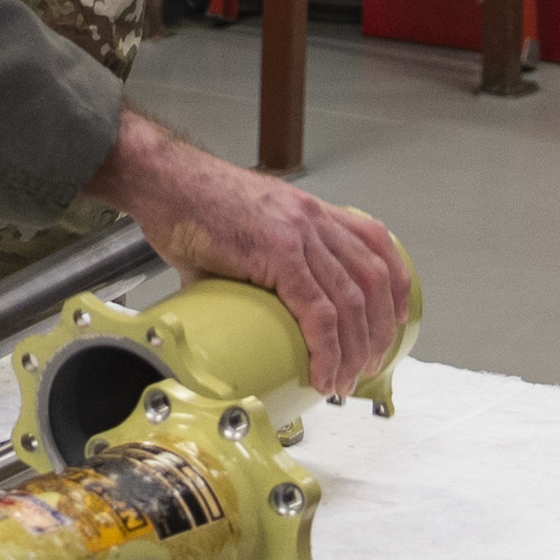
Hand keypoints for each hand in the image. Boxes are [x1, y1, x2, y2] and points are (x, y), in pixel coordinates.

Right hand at [75, 111, 410, 395]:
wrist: (162, 180)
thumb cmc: (189, 202)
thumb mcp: (240, 227)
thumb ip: (251, 264)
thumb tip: (233, 310)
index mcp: (308, 210)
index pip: (374, 241)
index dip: (394, 282)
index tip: (396, 315)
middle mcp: (313, 219)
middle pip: (372, 279)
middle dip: (378, 330)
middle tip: (368, 364)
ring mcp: (299, 234)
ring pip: (351, 301)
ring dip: (356, 348)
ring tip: (344, 380)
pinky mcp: (278, 253)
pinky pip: (318, 310)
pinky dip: (327, 347)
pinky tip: (324, 371)